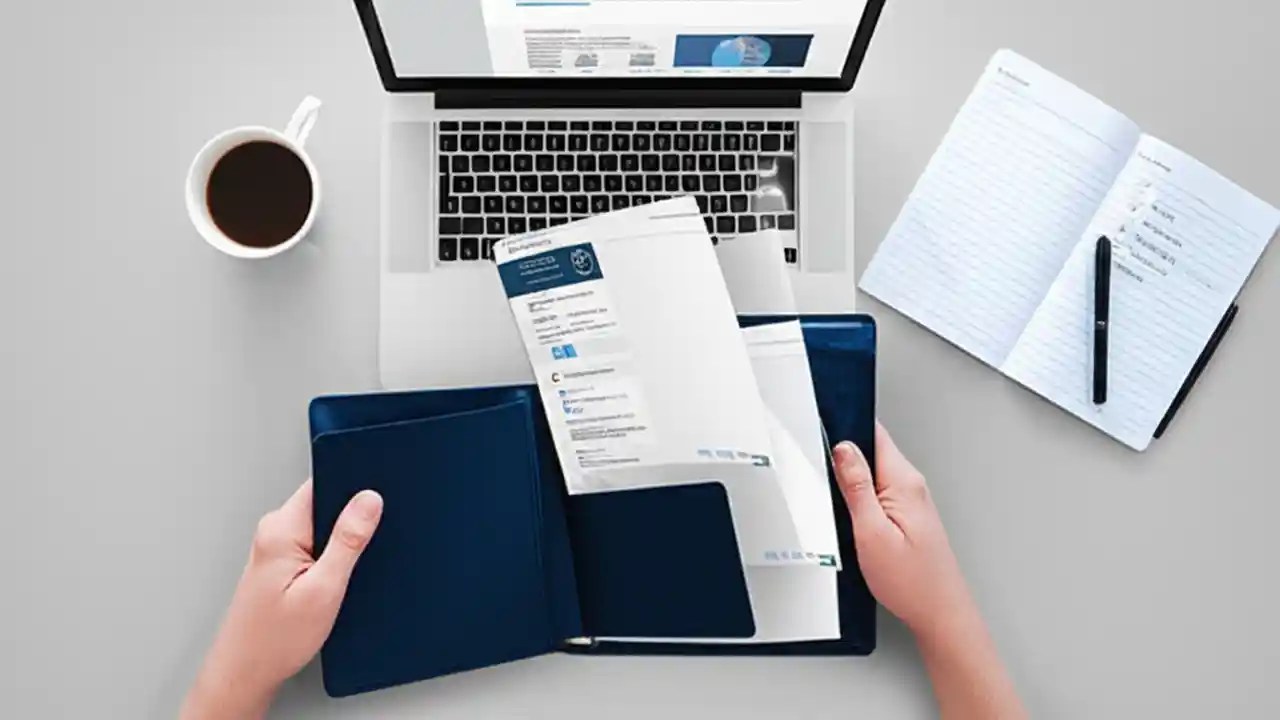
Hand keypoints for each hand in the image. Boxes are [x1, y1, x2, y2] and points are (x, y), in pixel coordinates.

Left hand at [181, 480, 382, 719]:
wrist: (245, 673)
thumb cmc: (274, 639)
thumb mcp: (324, 589)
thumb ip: (348, 541)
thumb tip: (369, 500)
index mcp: (281, 529)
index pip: (323, 483)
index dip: (354, 485)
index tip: (378, 499)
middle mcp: (274, 531)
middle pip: (325, 502)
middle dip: (352, 519)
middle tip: (364, 548)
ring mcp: (276, 547)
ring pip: (322, 524)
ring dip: (342, 541)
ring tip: (347, 571)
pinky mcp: (281, 562)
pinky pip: (315, 543)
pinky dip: (333, 556)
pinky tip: (337, 579)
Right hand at [835, 425, 1025, 718]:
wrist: (940, 613)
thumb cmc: (912, 581)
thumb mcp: (871, 532)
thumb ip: (856, 487)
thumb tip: (842, 449)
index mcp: (903, 482)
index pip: (874, 432)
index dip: (847, 424)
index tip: (823, 428)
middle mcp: (910, 486)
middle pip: (871, 450)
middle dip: (843, 455)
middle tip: (821, 476)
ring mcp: (910, 500)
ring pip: (872, 473)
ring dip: (850, 481)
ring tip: (836, 503)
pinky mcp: (906, 515)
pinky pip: (877, 493)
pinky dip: (859, 499)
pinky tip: (851, 518)